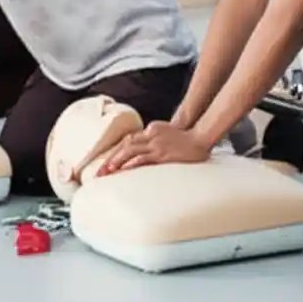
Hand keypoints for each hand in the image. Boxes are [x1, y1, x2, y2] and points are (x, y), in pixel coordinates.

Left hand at [97, 121, 211, 175]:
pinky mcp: (162, 154)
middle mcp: (151, 134)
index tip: (107, 163)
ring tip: (107, 172)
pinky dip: (130, 163)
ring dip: (116, 161)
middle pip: (125, 144)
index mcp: (152, 129)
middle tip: (100, 171)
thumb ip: (156, 140)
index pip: (129, 140)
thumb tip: (144, 155)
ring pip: (130, 150)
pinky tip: (123, 170)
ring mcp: (156, 144)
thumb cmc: (187, 139)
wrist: (202, 137)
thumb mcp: (168, 134)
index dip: (116, 151)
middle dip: (111, 158)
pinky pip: (143, 158)